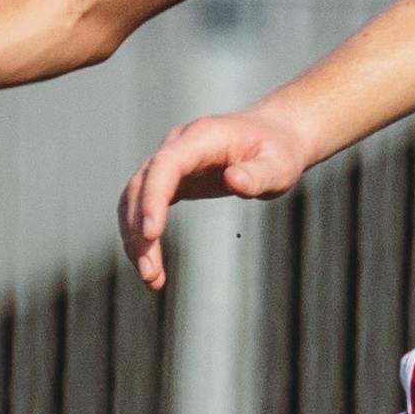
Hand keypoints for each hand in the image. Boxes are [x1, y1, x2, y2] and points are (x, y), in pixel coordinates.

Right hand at [119, 100, 315, 290]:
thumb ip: (258, 174)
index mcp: (201, 138)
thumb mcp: (280, 164)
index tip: (152, 233)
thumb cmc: (279, 150)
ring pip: (135, 199)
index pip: (165, 165)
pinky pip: (145, 206)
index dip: (152, 197)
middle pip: (142, 186)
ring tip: (151, 279)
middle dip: (139, 229)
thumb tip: (234, 182)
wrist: (276, 134)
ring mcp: (171, 162)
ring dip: (136, 238)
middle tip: (150, 273)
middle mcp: (178, 146)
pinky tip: (153, 267)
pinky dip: (143, 235)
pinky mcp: (172, 180)